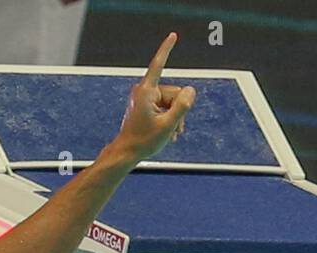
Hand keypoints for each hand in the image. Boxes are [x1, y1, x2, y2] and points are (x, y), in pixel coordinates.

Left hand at [112, 32, 194, 163]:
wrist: (126, 153)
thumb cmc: (143, 141)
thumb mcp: (168, 125)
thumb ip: (182, 106)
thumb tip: (190, 90)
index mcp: (146, 92)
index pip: (158, 65)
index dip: (166, 49)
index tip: (172, 35)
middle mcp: (144, 91)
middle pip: (174, 91)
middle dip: (178, 109)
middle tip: (172, 128)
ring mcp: (145, 98)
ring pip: (172, 100)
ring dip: (176, 116)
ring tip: (171, 132)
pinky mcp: (147, 105)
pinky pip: (166, 106)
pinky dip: (170, 118)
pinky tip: (170, 132)